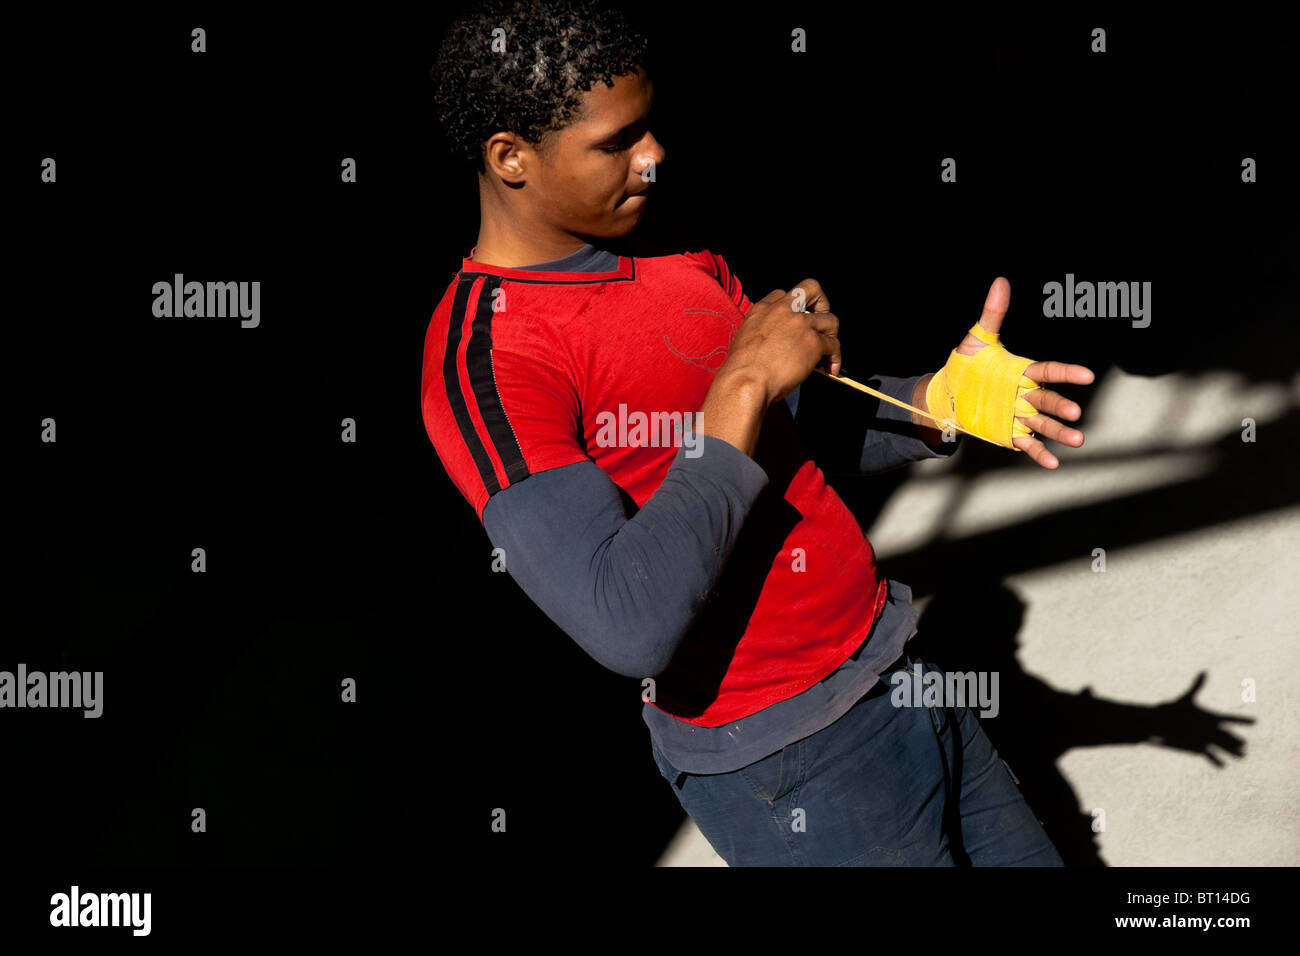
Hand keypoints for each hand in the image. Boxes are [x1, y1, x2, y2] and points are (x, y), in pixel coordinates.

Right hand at [721, 279, 839, 405]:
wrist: (746, 381)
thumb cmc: (741, 370)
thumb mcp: (744, 339)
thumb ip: (761, 332)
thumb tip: (776, 343)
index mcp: (762, 309)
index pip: (783, 294)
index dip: (794, 308)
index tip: (796, 321)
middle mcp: (782, 310)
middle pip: (811, 288)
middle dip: (821, 302)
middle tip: (821, 321)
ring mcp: (800, 323)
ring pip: (830, 319)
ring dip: (831, 335)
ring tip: (827, 351)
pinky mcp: (813, 341)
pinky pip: (833, 345)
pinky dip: (835, 357)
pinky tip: (830, 368)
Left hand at [951, 277, 1095, 468]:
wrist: (947, 395)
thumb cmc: (967, 365)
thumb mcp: (978, 340)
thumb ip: (993, 313)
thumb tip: (1001, 281)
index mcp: (1022, 372)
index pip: (1048, 370)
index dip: (1067, 372)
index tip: (1087, 375)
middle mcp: (1025, 395)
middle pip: (1047, 400)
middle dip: (1061, 406)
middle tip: (1077, 412)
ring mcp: (1019, 416)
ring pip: (1043, 423)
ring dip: (1059, 431)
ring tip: (1078, 440)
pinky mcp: (1009, 433)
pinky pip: (1027, 444)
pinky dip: (1039, 453)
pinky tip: (1052, 463)